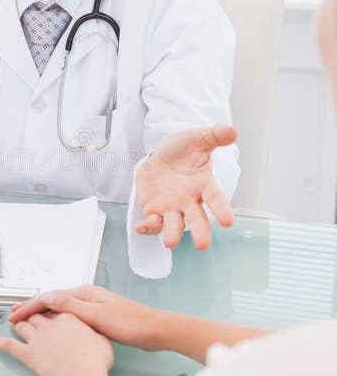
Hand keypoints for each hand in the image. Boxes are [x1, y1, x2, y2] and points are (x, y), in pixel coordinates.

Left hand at [0, 312, 112, 375]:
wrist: (81, 374)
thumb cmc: (94, 360)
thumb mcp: (102, 339)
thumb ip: (96, 333)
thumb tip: (98, 333)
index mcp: (68, 318)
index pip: (56, 309)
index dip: (52, 309)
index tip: (50, 308)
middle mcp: (50, 326)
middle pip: (38, 315)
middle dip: (32, 312)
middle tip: (28, 310)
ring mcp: (37, 339)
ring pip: (24, 326)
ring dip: (18, 322)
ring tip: (13, 320)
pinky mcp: (28, 354)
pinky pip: (10, 346)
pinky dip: (0, 342)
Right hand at [8, 285, 161, 350]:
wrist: (155, 330)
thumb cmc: (130, 323)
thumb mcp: (96, 316)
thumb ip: (70, 307)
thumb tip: (47, 297)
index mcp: (85, 293)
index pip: (50, 297)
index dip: (29, 306)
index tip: (14, 314)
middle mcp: (87, 296)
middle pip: (52, 300)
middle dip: (32, 307)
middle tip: (14, 315)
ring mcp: (93, 306)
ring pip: (60, 307)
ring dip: (42, 312)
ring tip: (27, 319)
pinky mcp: (98, 316)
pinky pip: (69, 315)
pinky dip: (56, 319)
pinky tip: (54, 326)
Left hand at [135, 124, 237, 248]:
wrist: (159, 156)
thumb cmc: (182, 151)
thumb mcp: (197, 139)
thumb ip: (214, 136)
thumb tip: (233, 131)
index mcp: (204, 185)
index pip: (216, 199)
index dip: (222, 210)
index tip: (228, 221)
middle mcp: (190, 201)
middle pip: (197, 220)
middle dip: (200, 232)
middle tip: (202, 245)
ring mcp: (172, 208)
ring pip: (174, 226)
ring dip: (172, 234)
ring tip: (170, 242)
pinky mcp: (155, 211)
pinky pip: (152, 223)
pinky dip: (148, 227)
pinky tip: (141, 226)